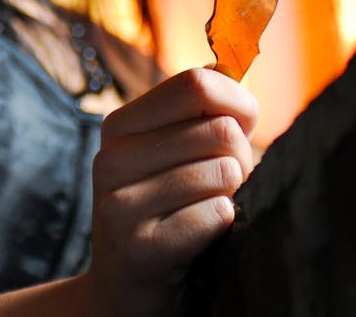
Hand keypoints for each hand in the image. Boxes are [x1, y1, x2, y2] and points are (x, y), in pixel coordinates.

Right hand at [86, 67, 257, 316]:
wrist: (129, 288)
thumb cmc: (169, 207)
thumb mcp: (176, 149)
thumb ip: (202, 108)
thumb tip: (230, 67)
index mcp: (120, 125)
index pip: (195, 84)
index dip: (237, 102)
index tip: (244, 124)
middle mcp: (110, 158)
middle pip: (218, 129)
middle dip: (241, 156)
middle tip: (225, 181)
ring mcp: (119, 204)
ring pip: (221, 172)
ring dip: (233, 193)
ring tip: (212, 206)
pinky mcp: (139, 247)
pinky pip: (215, 215)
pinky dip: (224, 225)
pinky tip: (204, 236)